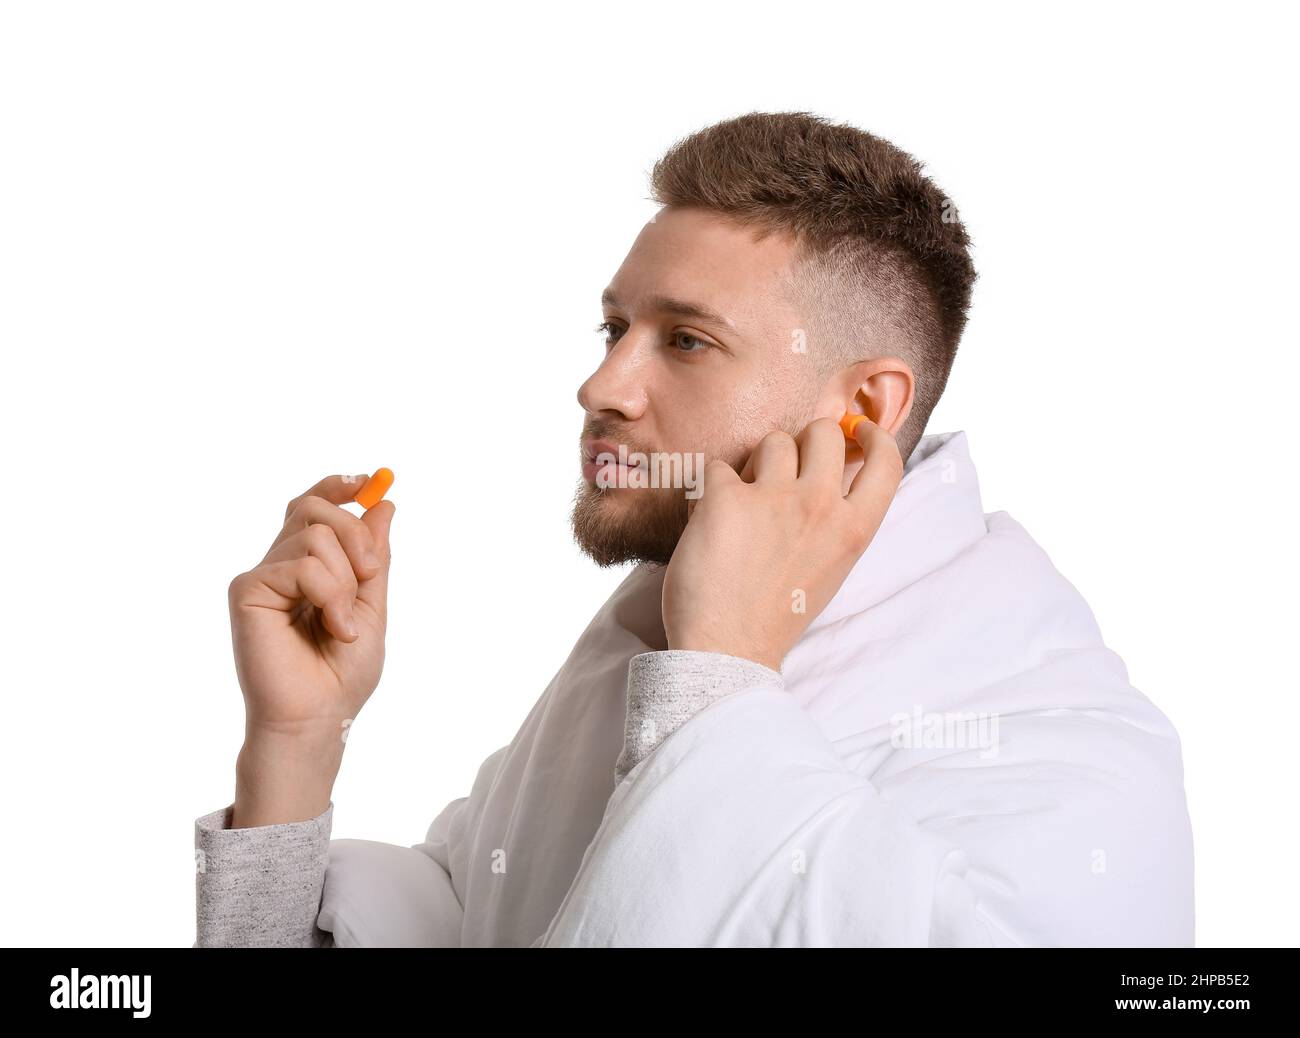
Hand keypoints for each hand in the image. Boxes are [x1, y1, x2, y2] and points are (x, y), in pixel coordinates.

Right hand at [226, 473, 394, 822]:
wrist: (320, 716)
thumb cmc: (340, 674)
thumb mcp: (372, 606)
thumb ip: (374, 556)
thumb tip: (384, 504)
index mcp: (306, 567)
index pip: (312, 508)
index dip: (336, 486)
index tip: (366, 480)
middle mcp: (279, 566)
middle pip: (313, 508)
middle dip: (354, 534)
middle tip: (370, 574)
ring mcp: (261, 577)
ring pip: (313, 535)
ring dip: (346, 579)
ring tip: (344, 622)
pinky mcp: (247, 591)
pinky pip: (301, 565)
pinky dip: (330, 594)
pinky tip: (333, 628)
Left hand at [661, 416, 902, 670]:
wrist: (726, 651)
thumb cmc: (774, 615)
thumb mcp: (829, 567)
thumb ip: (835, 521)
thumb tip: (827, 474)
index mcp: (853, 530)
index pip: (887, 461)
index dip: (874, 435)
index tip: (858, 428)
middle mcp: (820, 506)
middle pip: (823, 431)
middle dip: (805, 440)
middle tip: (786, 467)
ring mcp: (773, 498)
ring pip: (772, 442)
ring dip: (757, 464)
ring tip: (745, 503)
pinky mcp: (725, 499)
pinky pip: (719, 468)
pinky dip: (712, 489)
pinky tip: (710, 521)